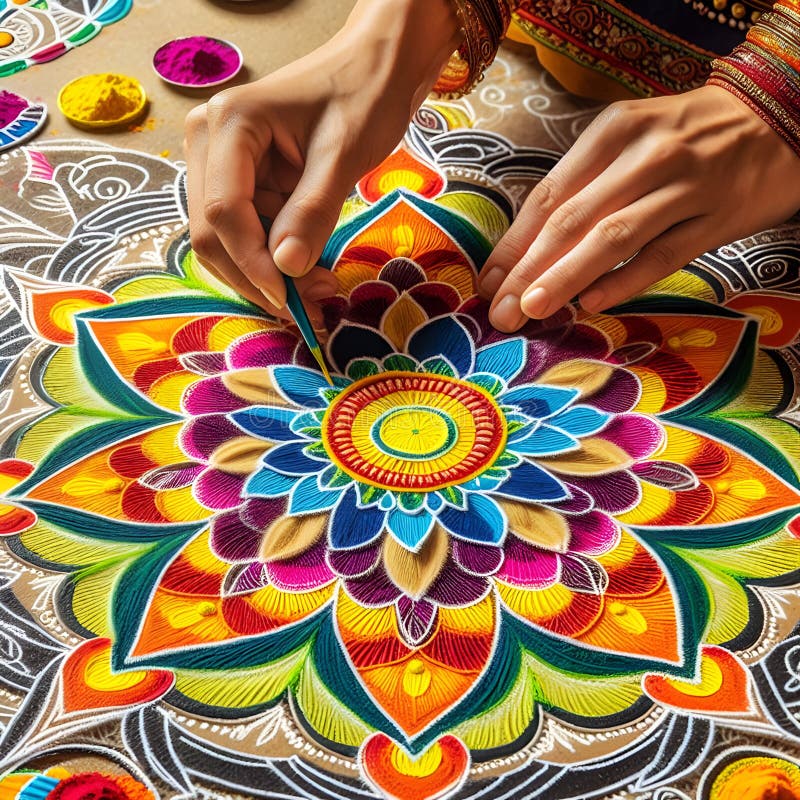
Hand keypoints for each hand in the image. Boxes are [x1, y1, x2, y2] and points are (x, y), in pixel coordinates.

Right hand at [184, 0, 459, 322]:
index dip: (253, 263)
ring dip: (268, 277)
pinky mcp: (245, 183)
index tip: (291, 300)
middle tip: (310, 308)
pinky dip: (277, 261)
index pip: (223, 211)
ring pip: (229, 243)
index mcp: (228, 124)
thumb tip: (286, 270)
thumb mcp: (343, 154)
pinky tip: (312, 274)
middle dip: (258, 278)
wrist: (377, 67)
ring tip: (320, 293)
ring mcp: (224, 165)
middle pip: (214, 234)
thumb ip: (312, 212)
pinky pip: (251, 234)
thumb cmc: (363, 94)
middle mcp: (212, 143)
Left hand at [478, 85, 799, 330]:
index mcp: (613, 131)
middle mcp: (645, 154)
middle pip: (573, 219)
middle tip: (501, 312)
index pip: (549, 195)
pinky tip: (593, 303)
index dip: (515, 243)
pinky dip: (625, 280)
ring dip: (567, 277)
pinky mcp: (716, 217)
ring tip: (533, 309)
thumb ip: (583, 187)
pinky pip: (663, 255)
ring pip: (613, 237)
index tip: (488, 283)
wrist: (776, 115)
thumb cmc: (683, 136)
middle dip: (529, 270)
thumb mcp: (629, 140)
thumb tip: (527, 250)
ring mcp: (684, 186)